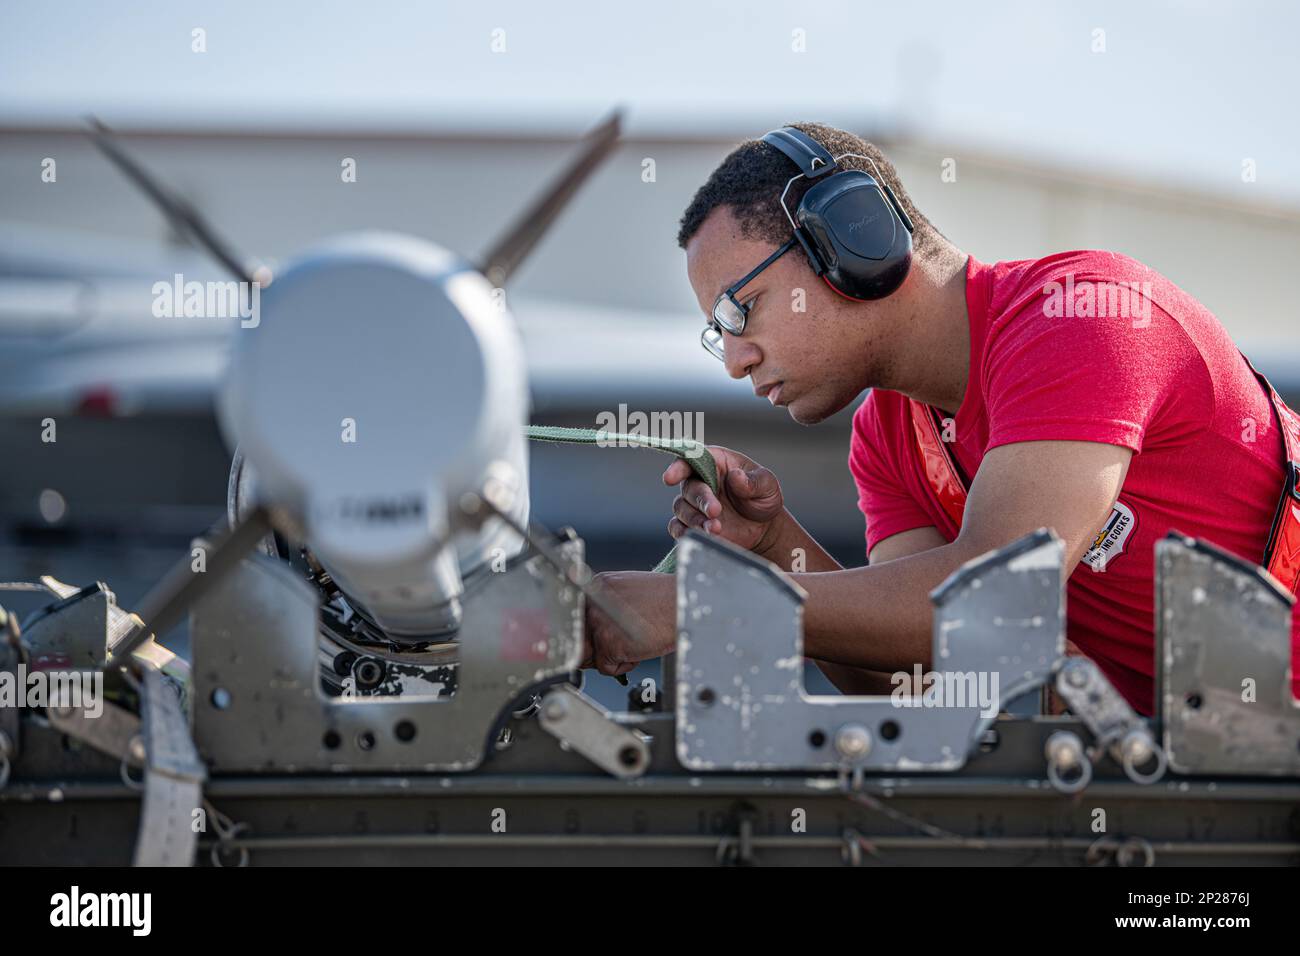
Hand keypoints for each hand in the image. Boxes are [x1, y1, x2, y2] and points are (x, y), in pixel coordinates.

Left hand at [580, 571, 675, 675]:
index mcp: (596, 585)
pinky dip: (624, 666)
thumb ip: (607, 602)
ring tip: (633, 643)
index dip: (592, 630)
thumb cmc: (666, 599)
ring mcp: (599, 624)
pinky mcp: (609, 645)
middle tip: (617, 644)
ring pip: (592, 654)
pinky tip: (639, 651)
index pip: (580, 616)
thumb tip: (599, 623)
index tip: (601, 636)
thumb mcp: (629, 588)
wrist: (683, 606)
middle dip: (597, 646)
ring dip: (611, 655)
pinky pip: (606, 668)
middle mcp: (593, 603)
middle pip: (580, 636)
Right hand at [663, 445, 785, 554]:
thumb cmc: (763, 499)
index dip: (679, 466)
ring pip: (681, 508)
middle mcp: (701, 480)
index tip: (670, 477)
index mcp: (716, 462)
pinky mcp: (693, 524)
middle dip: (700, 500)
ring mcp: (694, 504)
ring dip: (695, 519)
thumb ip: (753, 481)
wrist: (763, 528)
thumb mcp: (767, 485)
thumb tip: (736, 476)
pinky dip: (684, 532)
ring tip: (716, 529)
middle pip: (688, 486)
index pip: (692, 458)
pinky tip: (701, 536)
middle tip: (715, 511)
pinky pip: (677, 527)